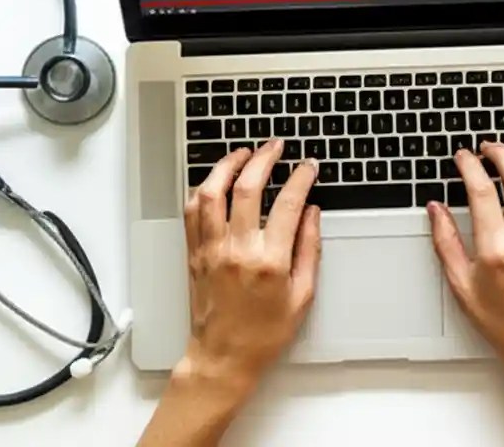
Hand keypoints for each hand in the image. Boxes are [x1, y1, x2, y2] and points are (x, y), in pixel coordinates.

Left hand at [180, 141, 320, 379]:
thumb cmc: (264, 334)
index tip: (308, 167)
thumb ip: (309, 249)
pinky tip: (215, 181)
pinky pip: (192, 211)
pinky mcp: (194, 253)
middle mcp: (237, 250)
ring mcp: (211, 249)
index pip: (287, 204)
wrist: (223, 357)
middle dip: (264, 158)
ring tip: (243, 153)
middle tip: (275, 147)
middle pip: (247, 187)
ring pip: (211, 192)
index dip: (300, 178)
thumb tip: (311, 213)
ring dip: (227, 165)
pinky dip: (203, 189)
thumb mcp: (302, 296)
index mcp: (269, 261)